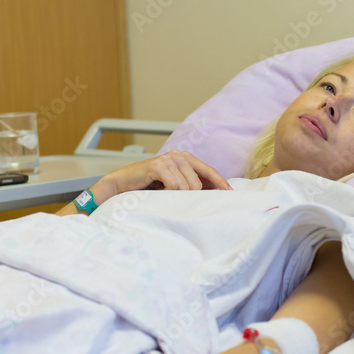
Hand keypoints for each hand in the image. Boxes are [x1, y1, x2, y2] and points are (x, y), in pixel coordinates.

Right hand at [91, 151, 232, 203]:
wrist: (122, 185)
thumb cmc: (149, 186)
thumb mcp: (174, 184)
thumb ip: (191, 184)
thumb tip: (214, 192)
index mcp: (186, 158)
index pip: (209, 170)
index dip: (220, 182)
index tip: (231, 194)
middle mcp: (179, 156)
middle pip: (198, 183)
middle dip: (189, 196)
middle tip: (172, 197)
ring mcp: (169, 159)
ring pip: (188, 186)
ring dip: (175, 195)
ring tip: (162, 192)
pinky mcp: (159, 165)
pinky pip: (175, 185)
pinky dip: (168, 193)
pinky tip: (158, 191)